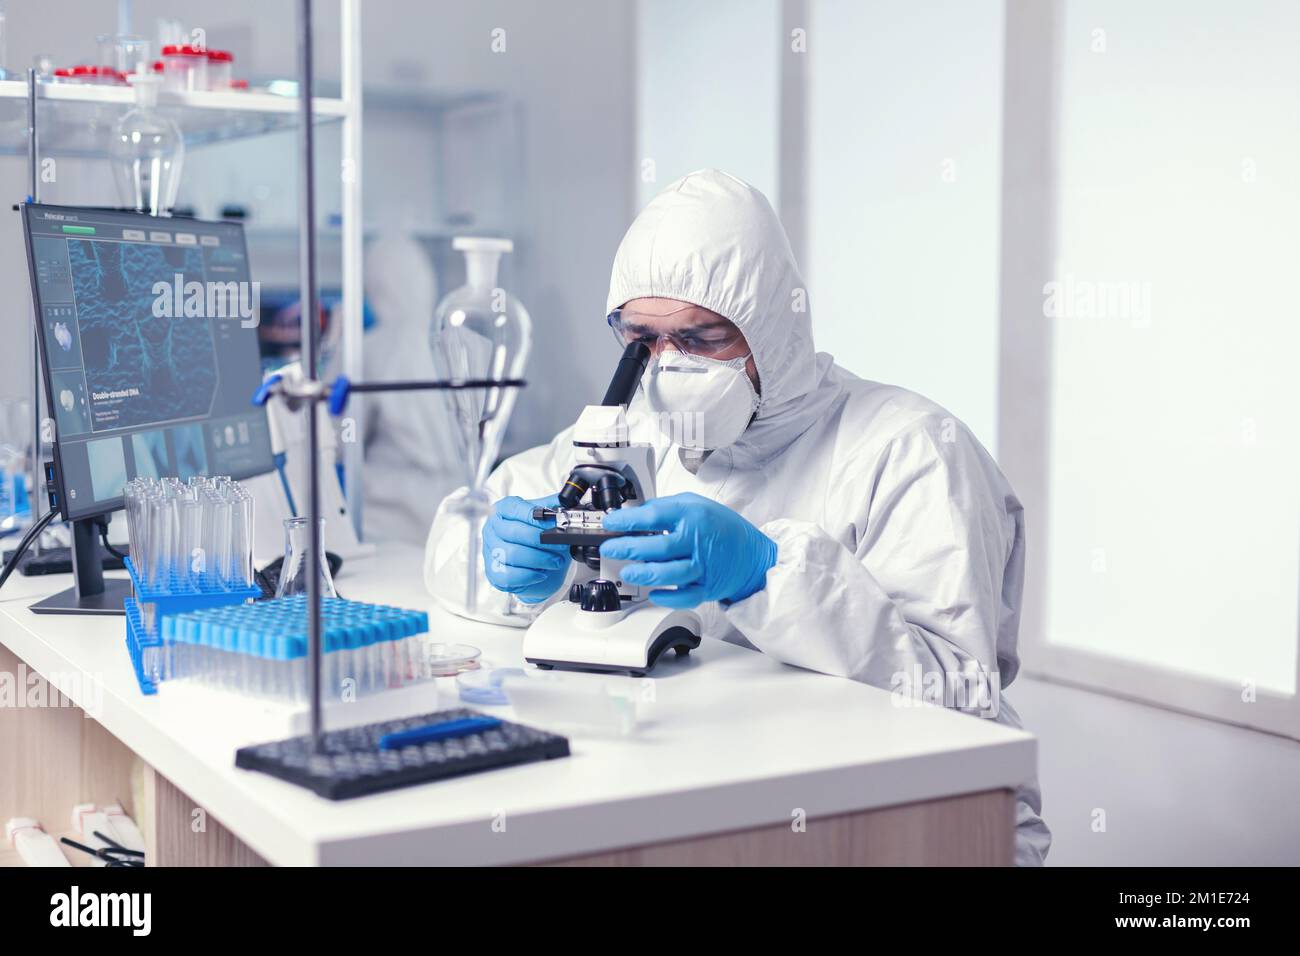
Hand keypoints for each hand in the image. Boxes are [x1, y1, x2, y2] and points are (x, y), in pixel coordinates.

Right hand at [482, 494, 569, 602]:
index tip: (554, 522)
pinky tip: (541, 573)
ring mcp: (490, 551)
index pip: (514, 508)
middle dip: (542, 540)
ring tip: (555, 560)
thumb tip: (566, 501)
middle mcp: (493, 529)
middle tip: (561, 545)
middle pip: (514, 533)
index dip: (535, 516)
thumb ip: (554, 508)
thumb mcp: (547, 519)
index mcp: (503, 510)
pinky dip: (529, 575)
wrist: (537, 564)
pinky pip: (509, 575)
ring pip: (512, 555)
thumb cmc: (538, 539)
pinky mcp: (494, 573)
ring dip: (540, 559)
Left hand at [599, 492, 776, 607]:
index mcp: (692, 515)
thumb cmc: (723, 528)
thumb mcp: (697, 504)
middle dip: (628, 548)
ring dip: (644, 574)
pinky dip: (668, 597)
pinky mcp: (706, 587)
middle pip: (658, 547)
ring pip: (670, 574)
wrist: (753, 555)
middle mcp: (697, 540)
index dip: (627, 520)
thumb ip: (666, 508)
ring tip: (627, 572)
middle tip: (610, 549)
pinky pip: (684, 596)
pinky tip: (654, 593)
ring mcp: (702, 566)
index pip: (653, 516)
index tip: (610, 523)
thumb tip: (635, 514)